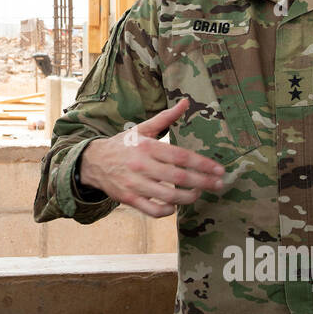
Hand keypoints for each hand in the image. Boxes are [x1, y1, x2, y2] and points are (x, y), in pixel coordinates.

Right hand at [79, 100, 227, 217]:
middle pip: (178, 177)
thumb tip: (186, 102)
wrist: (93, 161)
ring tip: (198, 193)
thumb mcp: (143, 129)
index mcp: (147, 146)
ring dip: (188, 197)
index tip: (219, 170)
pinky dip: (167, 211)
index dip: (203, 164)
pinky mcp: (129, 199)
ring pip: (168, 196)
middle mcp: (141, 165)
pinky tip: (175, 205)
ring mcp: (135, 184)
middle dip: (203, 182)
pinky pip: (152, 210)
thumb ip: (166, 117)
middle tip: (219, 185)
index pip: (181, 156)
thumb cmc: (124, 145)